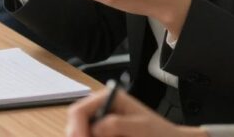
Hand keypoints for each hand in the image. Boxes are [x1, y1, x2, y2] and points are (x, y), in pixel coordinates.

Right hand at [66, 88, 200, 136]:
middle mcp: (99, 110)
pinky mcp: (102, 135)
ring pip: (79, 134)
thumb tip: (95, 127)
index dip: (76, 128)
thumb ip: (117, 124)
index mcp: (107, 99)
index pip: (79, 111)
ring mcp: (100, 125)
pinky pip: (89, 136)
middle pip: (74, 125)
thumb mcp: (141, 126)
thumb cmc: (159, 133)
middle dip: (79, 136)